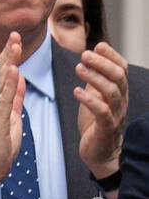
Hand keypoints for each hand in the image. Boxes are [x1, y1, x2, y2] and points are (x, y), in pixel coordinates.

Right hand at [0, 31, 24, 198]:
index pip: (2, 76)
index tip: (15, 40)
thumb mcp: (13, 120)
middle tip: (15, 34)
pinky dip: (7, 85)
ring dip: (7, 63)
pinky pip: (2, 100)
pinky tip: (12, 70)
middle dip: (7, 54)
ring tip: (14, 45)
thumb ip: (15, 99)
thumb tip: (19, 79)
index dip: (8, 57)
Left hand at [74, 41, 128, 178]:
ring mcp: (115, 114)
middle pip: (118, 77)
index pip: (121, 69)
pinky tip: (76, 91)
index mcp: (119, 92)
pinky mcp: (106, 128)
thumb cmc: (95, 123)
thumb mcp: (95, 97)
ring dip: (95, 78)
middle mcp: (121, 101)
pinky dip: (89, 100)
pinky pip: (101, 112)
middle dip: (102, 63)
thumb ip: (95, 80)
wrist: (99, 153)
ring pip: (112, 91)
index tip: (98, 45)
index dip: (111, 56)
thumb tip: (90, 57)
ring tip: (78, 68)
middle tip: (85, 54)